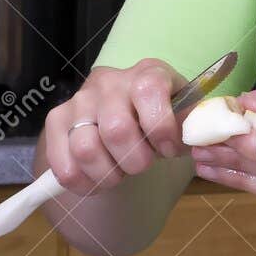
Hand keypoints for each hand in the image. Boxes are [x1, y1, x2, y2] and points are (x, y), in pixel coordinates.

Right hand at [44, 58, 187, 194]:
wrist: (130, 111)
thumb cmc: (164, 115)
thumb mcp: (186, 115)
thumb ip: (194, 125)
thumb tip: (198, 139)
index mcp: (148, 73)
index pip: (149, 92)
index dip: (162, 129)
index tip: (170, 149)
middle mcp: (109, 81)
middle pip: (116, 130)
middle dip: (135, 161)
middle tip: (142, 165)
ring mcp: (79, 100)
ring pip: (85, 149)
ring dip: (108, 174)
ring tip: (119, 172)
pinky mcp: (56, 121)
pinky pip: (62, 164)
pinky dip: (83, 182)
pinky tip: (98, 180)